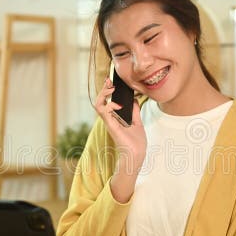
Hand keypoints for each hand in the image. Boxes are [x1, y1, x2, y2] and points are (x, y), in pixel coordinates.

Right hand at [94, 78, 146, 201]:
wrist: (137, 154)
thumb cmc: (136, 142)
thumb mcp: (137, 122)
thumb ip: (135, 111)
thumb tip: (134, 99)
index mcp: (114, 118)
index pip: (106, 102)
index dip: (106, 91)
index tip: (111, 82)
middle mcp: (109, 119)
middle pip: (100, 101)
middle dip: (103, 89)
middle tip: (109, 81)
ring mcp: (109, 122)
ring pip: (98, 104)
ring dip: (103, 94)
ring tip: (110, 88)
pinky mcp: (110, 125)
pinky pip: (103, 111)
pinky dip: (108, 104)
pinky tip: (117, 104)